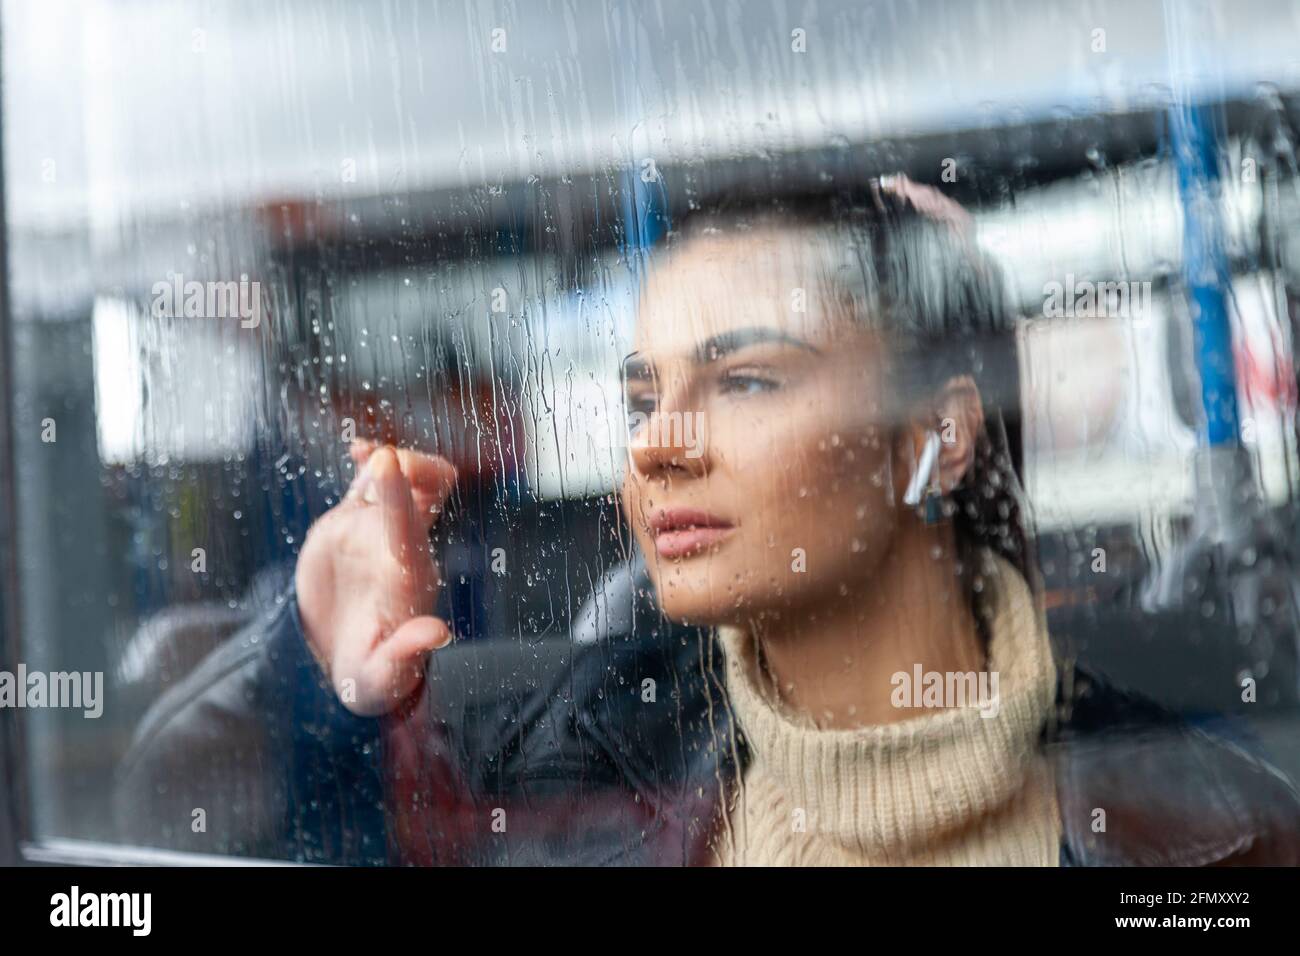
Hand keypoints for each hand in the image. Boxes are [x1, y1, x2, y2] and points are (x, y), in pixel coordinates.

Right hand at [295, 441, 457, 714]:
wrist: (344, 663)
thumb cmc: (370, 678)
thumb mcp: (380, 679)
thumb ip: (404, 656)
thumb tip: (439, 633)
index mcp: (408, 579)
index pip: (407, 528)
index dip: (397, 495)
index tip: (384, 462)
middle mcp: (401, 546)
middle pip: (424, 491)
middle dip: (408, 467)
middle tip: (380, 457)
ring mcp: (380, 530)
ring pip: (403, 477)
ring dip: (389, 460)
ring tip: (366, 453)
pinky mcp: (356, 521)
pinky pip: (371, 480)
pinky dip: (370, 459)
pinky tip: (358, 449)